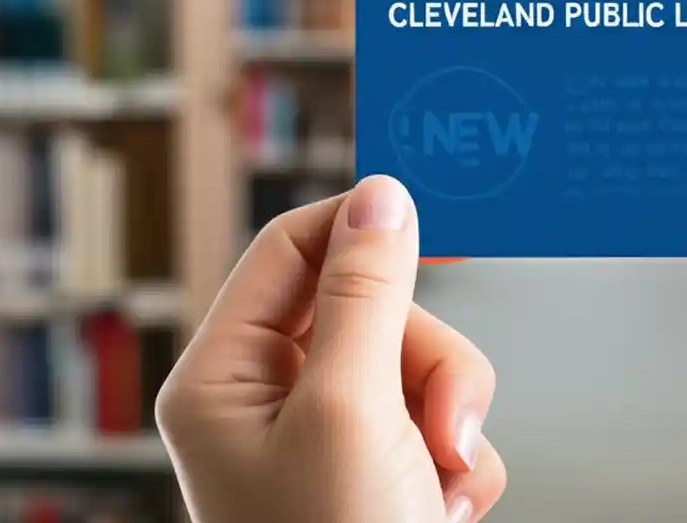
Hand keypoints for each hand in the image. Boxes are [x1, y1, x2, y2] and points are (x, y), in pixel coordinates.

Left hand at [156, 176, 505, 522]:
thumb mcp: (351, 409)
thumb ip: (368, 294)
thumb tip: (382, 195)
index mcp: (226, 377)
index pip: (290, 251)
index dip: (358, 226)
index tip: (428, 217)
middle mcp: (273, 401)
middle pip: (374, 311)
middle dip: (429, 365)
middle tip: (441, 426)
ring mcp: (332, 439)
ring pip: (421, 366)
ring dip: (453, 421)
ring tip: (439, 484)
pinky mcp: (383, 471)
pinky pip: (443, 420)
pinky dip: (460, 464)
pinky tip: (442, 510)